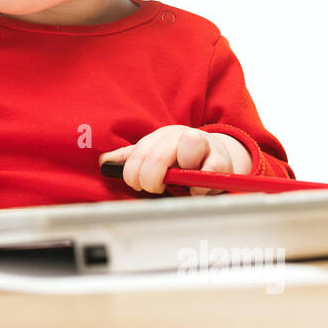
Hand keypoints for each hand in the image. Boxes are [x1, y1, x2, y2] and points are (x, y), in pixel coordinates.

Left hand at [97, 125, 250, 195]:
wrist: (217, 155)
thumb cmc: (181, 157)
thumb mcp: (155, 154)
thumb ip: (131, 158)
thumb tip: (105, 161)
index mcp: (163, 136)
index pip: (140, 153)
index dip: (132, 173)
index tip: (135, 184)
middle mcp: (182, 136)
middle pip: (158, 154)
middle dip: (150, 177)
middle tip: (153, 188)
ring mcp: (204, 146)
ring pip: (190, 144)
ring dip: (180, 168)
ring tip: (177, 181)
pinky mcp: (222, 161)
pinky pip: (212, 168)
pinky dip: (201, 183)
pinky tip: (194, 191)